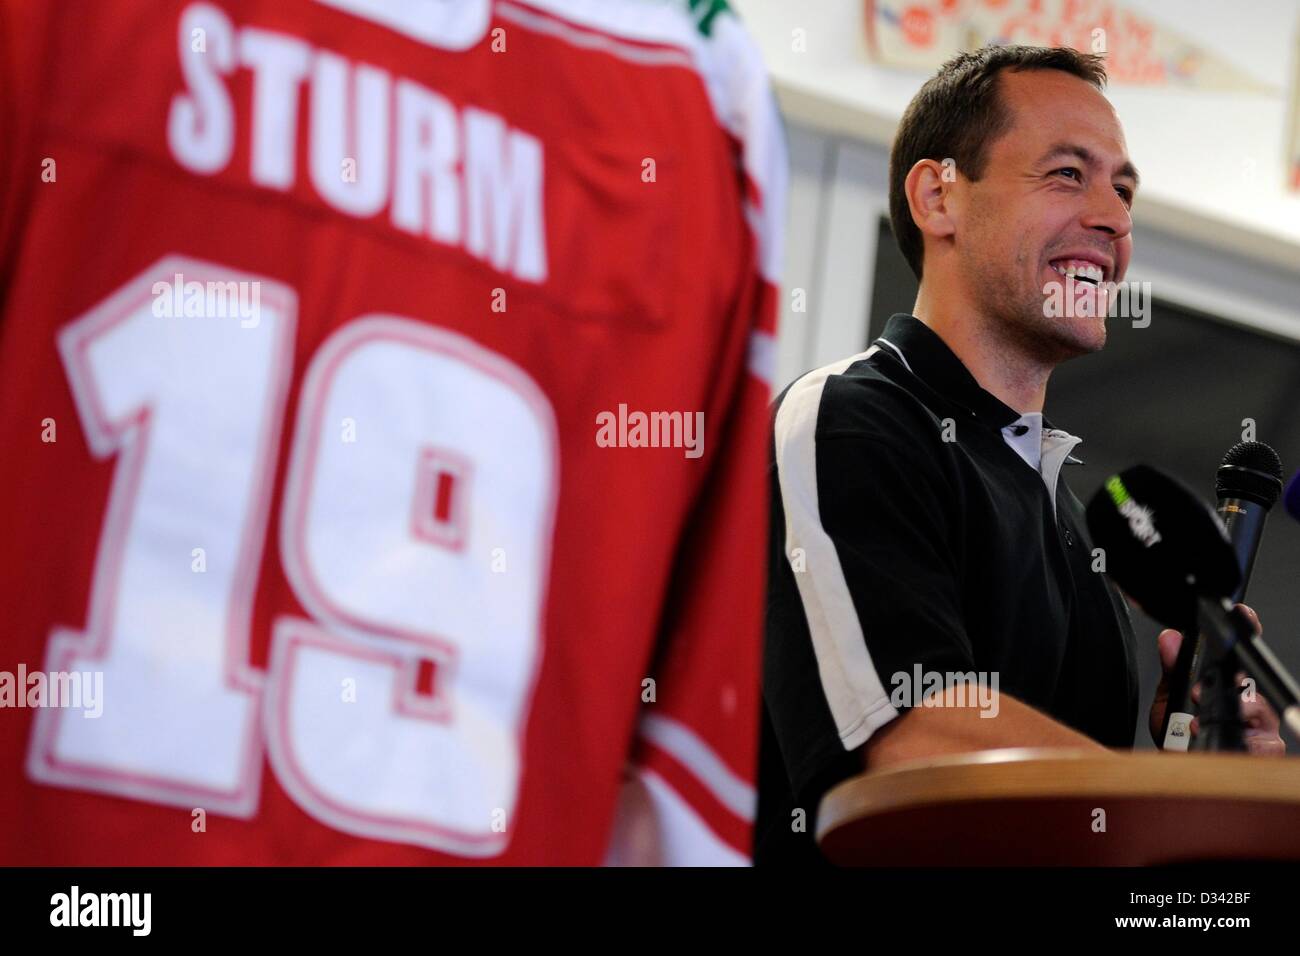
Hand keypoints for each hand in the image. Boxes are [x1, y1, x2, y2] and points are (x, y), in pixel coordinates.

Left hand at [1151, 605, 1284, 755]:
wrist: (1179, 772)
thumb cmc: (1179, 740)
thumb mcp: (1169, 701)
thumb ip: (1172, 670)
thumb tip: (1170, 640)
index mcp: (1226, 683)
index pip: (1240, 654)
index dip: (1246, 629)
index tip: (1243, 614)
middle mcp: (1249, 701)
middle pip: (1253, 680)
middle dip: (1228, 681)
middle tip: (1196, 691)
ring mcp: (1261, 725)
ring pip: (1259, 709)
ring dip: (1227, 712)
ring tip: (1195, 720)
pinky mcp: (1267, 749)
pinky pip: (1263, 740)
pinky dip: (1236, 740)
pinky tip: (1211, 741)